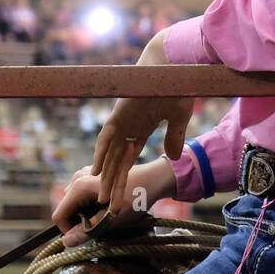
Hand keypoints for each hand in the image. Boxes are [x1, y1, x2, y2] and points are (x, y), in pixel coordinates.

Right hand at [53, 160, 176, 246]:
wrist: (152, 179)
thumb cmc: (134, 199)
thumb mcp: (111, 219)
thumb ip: (87, 231)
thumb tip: (66, 243)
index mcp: (79, 187)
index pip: (59, 215)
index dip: (68, 230)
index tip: (86, 236)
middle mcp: (77, 177)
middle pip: (65, 208)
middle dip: (77, 222)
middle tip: (99, 226)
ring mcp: (83, 173)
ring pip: (73, 202)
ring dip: (83, 214)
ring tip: (104, 216)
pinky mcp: (91, 174)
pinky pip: (81, 195)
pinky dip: (89, 204)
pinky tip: (105, 206)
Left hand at [91, 95, 193, 214]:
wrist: (174, 65)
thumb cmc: (177, 87)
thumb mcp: (178, 119)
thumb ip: (174, 137)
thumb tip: (173, 157)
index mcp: (141, 129)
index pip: (129, 160)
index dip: (125, 181)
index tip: (123, 200)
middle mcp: (128, 127)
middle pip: (118, 162)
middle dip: (113, 185)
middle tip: (108, 208)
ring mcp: (122, 120)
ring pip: (111, 154)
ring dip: (105, 175)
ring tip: (100, 197)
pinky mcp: (119, 113)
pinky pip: (107, 136)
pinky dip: (101, 153)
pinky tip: (96, 170)